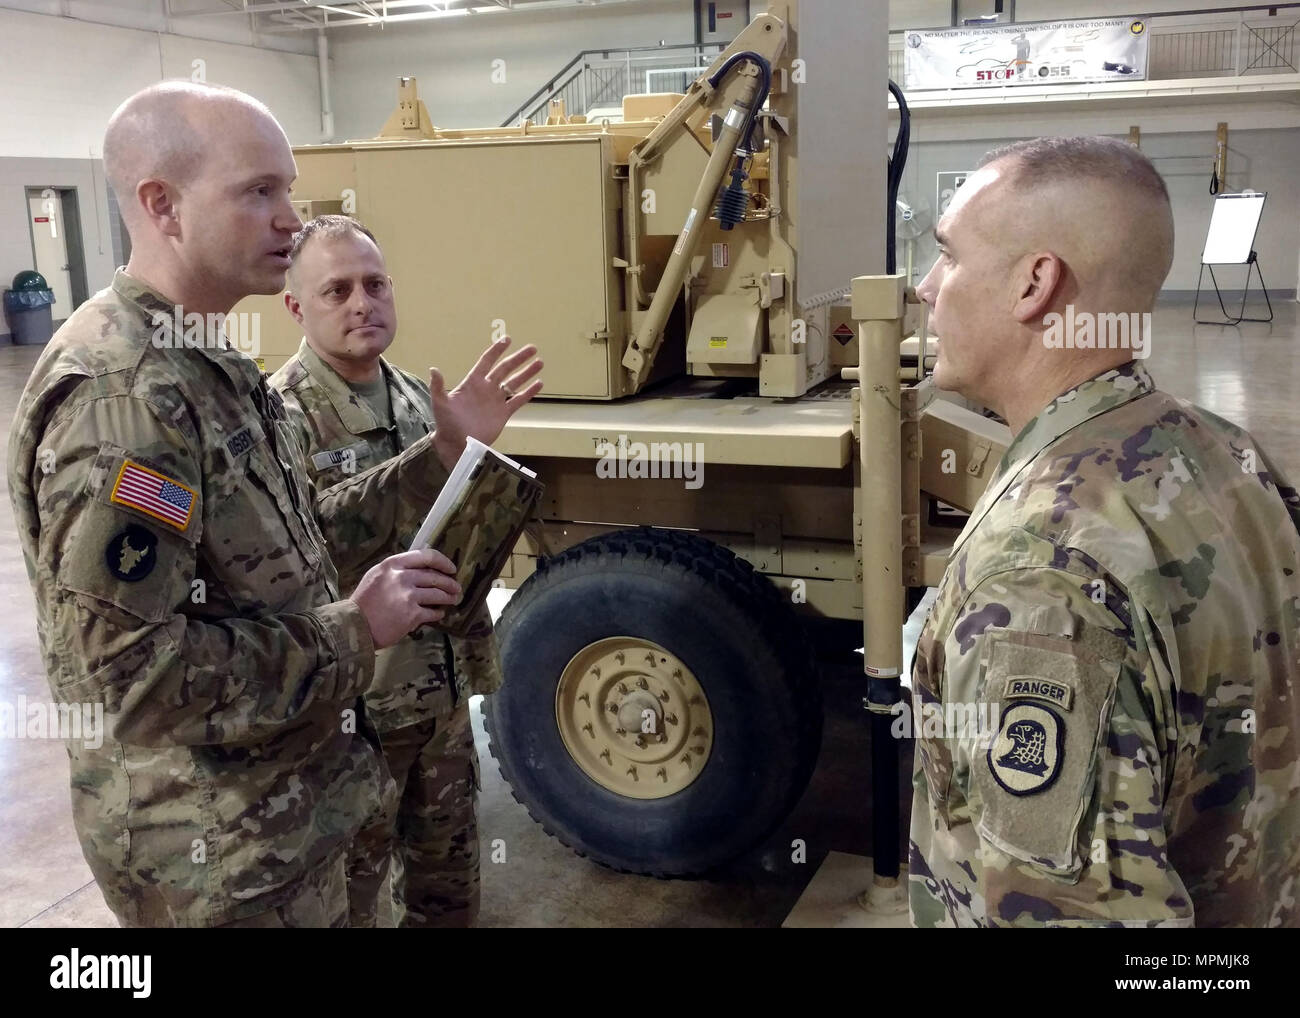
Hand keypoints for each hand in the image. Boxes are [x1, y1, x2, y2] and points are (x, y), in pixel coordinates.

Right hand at [350, 548, 461, 648]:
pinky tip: (439, 614)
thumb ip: (396, 570)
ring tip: (453, 600)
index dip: (443, 561)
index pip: (426, 556)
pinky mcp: (412, 615)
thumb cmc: (363, 602)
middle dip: (450, 583)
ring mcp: (408, 596)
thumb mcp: (376, 576)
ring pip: (438, 594)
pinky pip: (433, 612)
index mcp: (393, 564)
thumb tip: (420, 569)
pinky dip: (438, 613)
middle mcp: (402, 577)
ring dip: (449, 597)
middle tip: (456, 587)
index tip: (451, 568)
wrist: (354, 626)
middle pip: (435, 576)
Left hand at [429, 336, 542, 470]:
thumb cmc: (446, 423)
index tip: (507, 340)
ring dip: (526, 372)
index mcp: (473, 383)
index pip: (487, 361)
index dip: (496, 350)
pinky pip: (518, 400)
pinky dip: (528, 392)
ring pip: (514, 382)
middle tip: (532, 348)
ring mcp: (496, 400)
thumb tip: (433, 369)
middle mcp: (487, 388)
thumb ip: (438, 386)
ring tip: (539, 362)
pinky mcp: (504, 413)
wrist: (457, 443)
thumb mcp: (440, 403)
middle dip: (518, 358)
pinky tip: (539, 384)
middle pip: (505, 369)